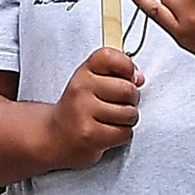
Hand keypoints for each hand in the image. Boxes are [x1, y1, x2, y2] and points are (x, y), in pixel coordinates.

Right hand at [42, 46, 142, 169]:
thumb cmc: (79, 108)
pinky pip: (124, 133)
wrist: (56, 136)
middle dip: (131, 101)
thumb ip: (117, 73)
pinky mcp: (89, 134)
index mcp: (85, 71)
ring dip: (126, 121)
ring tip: (111, 120)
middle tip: (118, 104)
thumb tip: (138, 78)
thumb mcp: (92, 82)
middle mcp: (81, 88)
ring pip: (129, 113)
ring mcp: (83, 111)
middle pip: (128, 89)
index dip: (127, 67)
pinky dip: (121, 136)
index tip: (127, 77)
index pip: (112, 57)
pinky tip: (107, 132)